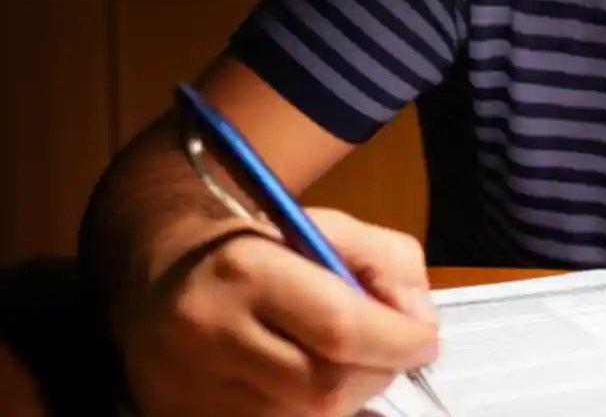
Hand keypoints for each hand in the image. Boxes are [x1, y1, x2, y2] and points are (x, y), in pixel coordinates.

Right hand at [114, 208, 438, 416]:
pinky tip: (314, 386)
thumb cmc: (260, 250)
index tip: (425, 341)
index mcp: (247, 270)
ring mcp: (195, 388)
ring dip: (348, 398)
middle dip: (378, 373)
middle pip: (326, 386)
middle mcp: (214, 333)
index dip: (399, 342)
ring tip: (345, 363)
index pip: (341, 327)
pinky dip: (314, 414)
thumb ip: (389, 263)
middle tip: (390, 353)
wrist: (160, 275)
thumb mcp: (329, 228)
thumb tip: (420, 322)